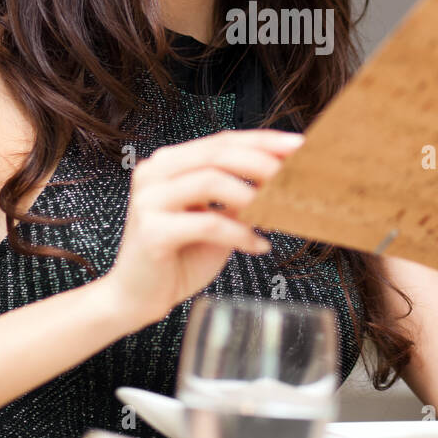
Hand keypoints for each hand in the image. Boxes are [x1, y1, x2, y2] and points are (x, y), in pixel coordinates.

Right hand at [107, 128, 303, 327]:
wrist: (138, 297)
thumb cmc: (179, 257)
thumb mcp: (216, 220)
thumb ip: (240, 198)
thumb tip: (285, 182)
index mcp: (169, 163)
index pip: (221, 141)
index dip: (263, 141)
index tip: (299, 146)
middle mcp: (154, 173)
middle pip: (217, 154)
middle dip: (262, 160)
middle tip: (295, 173)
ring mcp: (149, 199)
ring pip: (209, 180)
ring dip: (252, 194)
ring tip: (278, 208)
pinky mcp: (152, 231)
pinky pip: (207, 224)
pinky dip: (240, 234)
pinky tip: (258, 245)